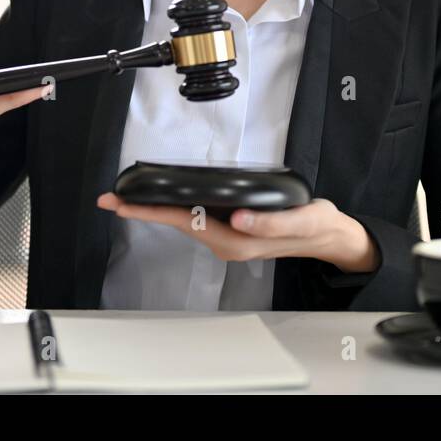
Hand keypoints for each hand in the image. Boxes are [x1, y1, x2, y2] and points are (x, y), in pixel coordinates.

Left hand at [95, 193, 379, 272]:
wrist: (328, 235)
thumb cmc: (315, 226)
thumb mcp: (301, 220)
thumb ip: (271, 222)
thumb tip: (238, 218)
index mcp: (237, 240)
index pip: (185, 221)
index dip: (151, 211)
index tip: (123, 205)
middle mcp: (226, 242)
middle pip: (176, 221)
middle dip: (143, 210)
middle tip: (111, 199)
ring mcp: (228, 237)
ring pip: (184, 220)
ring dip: (156, 209)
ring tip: (130, 197)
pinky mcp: (232, 228)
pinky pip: (196, 217)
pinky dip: (176, 207)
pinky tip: (166, 199)